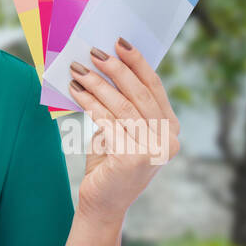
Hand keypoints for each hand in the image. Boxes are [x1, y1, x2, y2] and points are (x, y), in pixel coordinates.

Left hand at [67, 38, 180, 227]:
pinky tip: (75, 91)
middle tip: (94, 52)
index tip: (120, 42)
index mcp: (171, 129)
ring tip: (78, 69)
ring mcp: (153, 150)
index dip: (138, 62)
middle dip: (115, 69)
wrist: (103, 203)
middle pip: (139, 94)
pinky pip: (107, 121)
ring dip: (97, 84)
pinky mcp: (133, 158)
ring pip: (121, 106)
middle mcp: (168, 139)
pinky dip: (89, 102)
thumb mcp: (123, 129)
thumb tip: (106, 63)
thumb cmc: (111, 161)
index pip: (154, 87)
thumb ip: (124, 104)